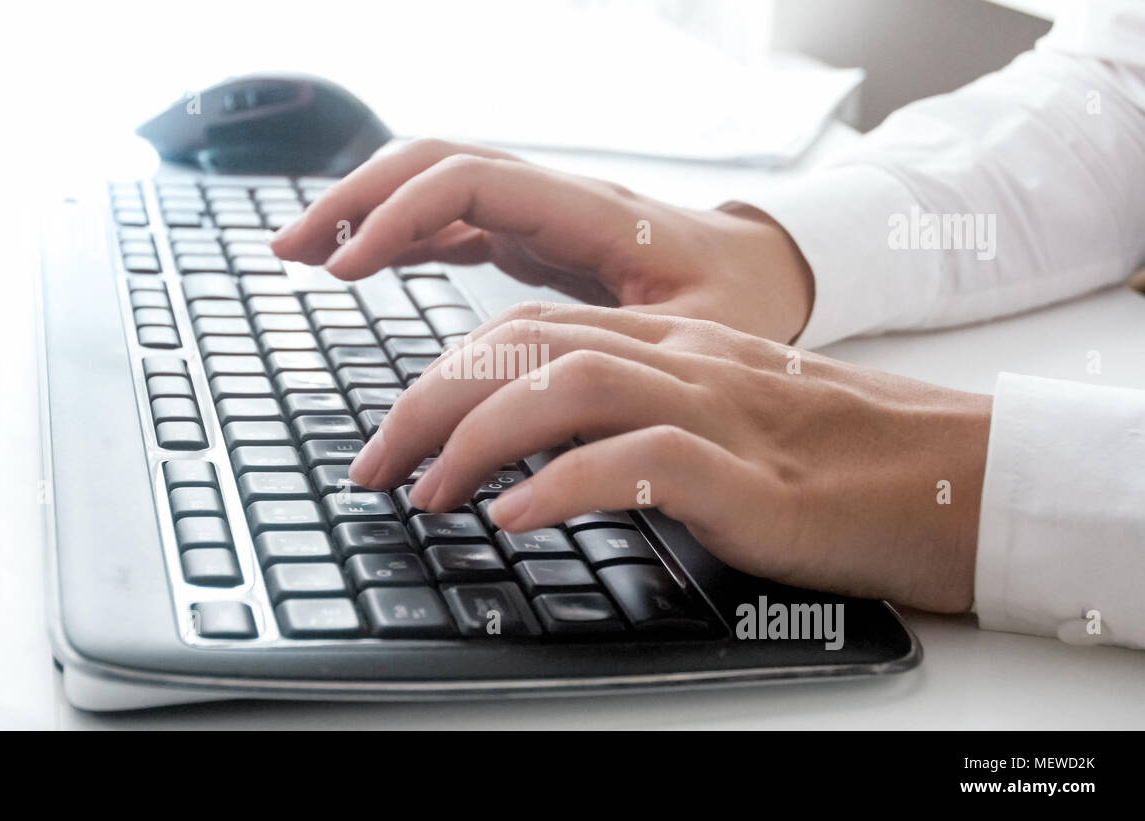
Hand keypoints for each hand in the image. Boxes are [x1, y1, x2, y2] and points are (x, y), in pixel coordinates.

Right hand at [270, 138, 814, 342]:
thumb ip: (621, 364)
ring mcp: (539, 213)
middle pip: (434, 165)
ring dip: (365, 210)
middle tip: (291, 251)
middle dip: (356, 199)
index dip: (399, 216)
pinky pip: (451, 220)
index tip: (344, 268)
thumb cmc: (741, 300)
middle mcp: (555, 199)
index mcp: (591, 211)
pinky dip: (399, 236)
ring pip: (434, 185)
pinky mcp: (533, 237)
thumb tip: (533, 411)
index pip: (471, 183)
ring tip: (302, 254)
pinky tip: (361, 263)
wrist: (767, 269)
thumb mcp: (697, 338)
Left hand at [347, 303, 991, 612]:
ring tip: (426, 492)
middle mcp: (682, 359)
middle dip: (431, 402)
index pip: (530, 329)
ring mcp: (714, 408)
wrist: (944, 480)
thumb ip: (633, 419)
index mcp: (669, 344)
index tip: (397, 430)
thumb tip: (530, 463)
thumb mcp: (716, 418)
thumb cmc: (826, 462)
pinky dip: (560, 485)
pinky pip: (634, 461)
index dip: (447, 372)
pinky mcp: (745, 472)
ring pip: (568, 386)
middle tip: (373, 465)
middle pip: (527, 348)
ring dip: (477, 438)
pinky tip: (509, 518)